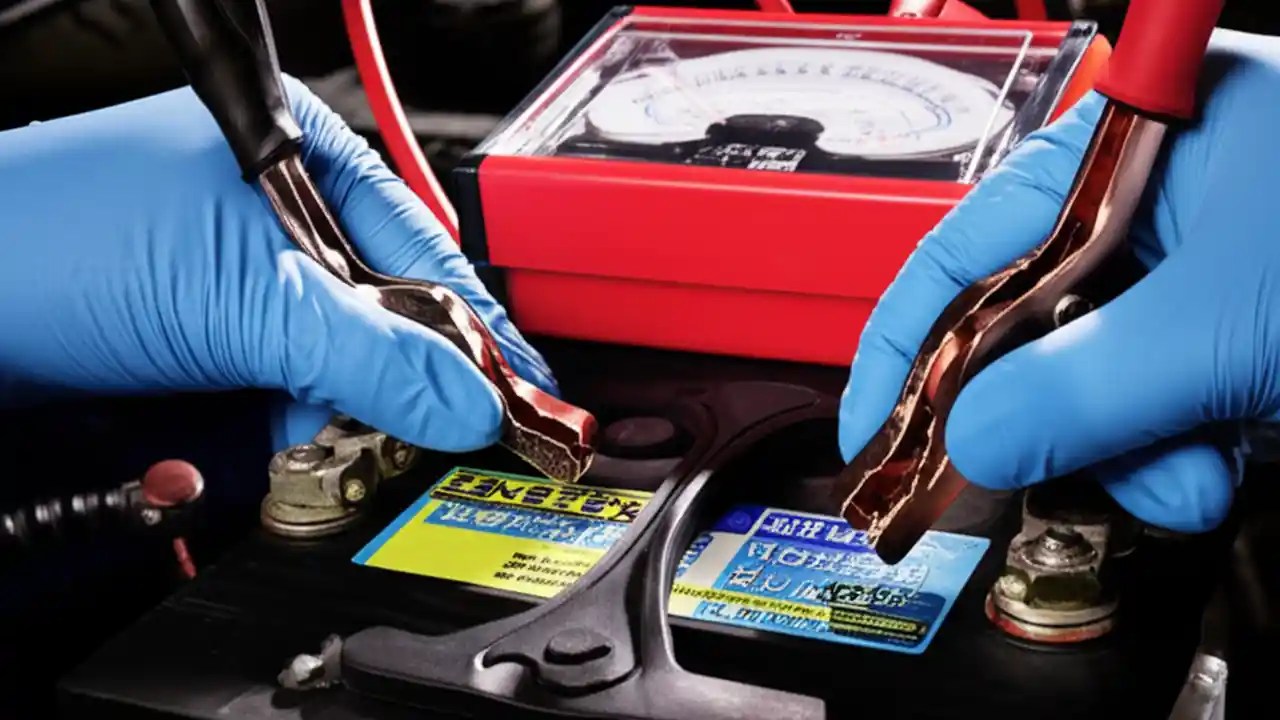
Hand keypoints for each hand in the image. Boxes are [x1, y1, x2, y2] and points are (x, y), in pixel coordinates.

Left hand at [0, 76, 556, 452]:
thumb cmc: (50, 241)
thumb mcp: (244, 294)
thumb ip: (371, 354)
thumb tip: (471, 400)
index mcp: (304, 166)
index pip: (428, 254)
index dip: (477, 332)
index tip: (519, 398)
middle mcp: (278, 227)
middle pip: (390, 324)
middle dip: (407, 394)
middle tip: (436, 448)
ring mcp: (241, 294)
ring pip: (338, 378)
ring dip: (340, 429)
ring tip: (342, 464)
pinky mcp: (207, 356)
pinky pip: (280, 410)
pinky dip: (286, 447)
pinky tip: (277, 460)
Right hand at [838, 29, 1279, 532]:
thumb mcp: (1232, 324)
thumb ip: (1082, 390)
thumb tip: (969, 442)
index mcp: (1133, 145)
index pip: (960, 248)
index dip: (901, 345)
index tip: (872, 434)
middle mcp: (1156, 203)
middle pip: (1023, 331)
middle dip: (1044, 423)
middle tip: (1030, 482)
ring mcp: (1199, 274)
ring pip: (1095, 385)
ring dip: (1133, 452)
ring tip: (1200, 466)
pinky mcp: (1238, 333)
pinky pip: (1161, 406)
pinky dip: (1182, 452)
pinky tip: (1228, 453)